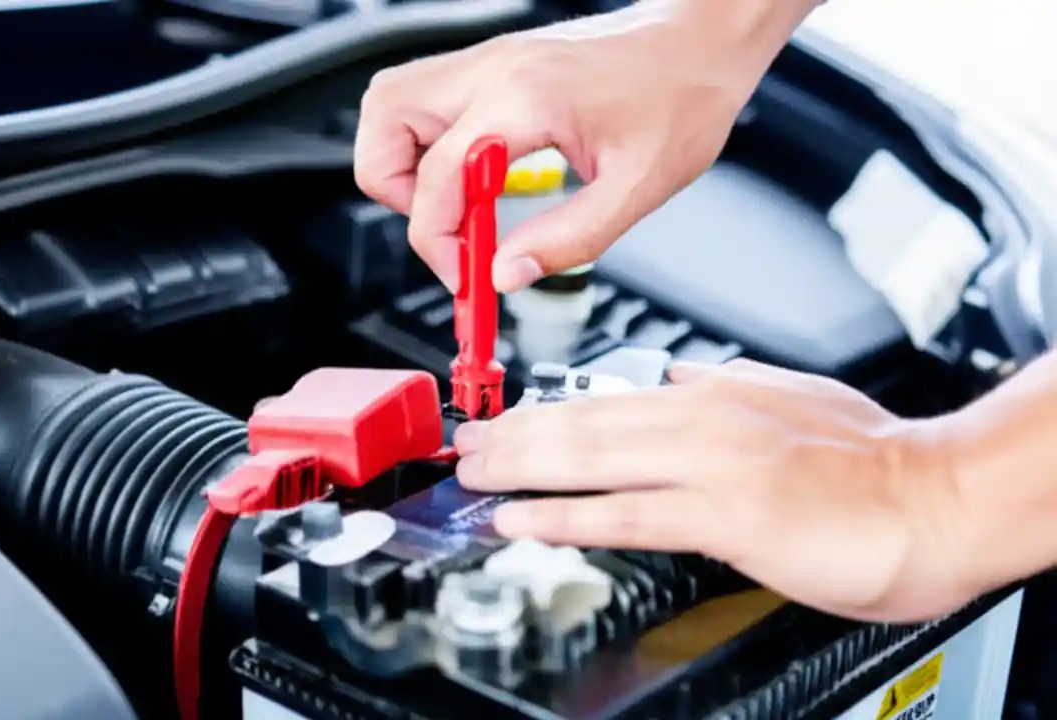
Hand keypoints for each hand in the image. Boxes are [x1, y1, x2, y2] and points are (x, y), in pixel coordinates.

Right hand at [353, 0, 817, 292]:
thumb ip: (568, 239)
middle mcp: (492, 68)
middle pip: (382, 122)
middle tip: (448, 230)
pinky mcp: (493, 64)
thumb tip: (507, 274)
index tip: (467, 275)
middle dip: (398, 194)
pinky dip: (426, 144)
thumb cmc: (683, 95)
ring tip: (453, 203)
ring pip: (389, 105)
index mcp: (525, 97)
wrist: (702, 40)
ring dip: (402, 164)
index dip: (440, 242)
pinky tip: (472, 174)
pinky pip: (423, 100)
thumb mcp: (638, 187)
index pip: (438, 177)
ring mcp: (487, 60)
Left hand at [452, 359, 973, 621]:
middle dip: (513, 436)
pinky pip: (627, 515)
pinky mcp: (726, 515)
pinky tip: (523, 520)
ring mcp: (709, 465)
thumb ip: (726, 388)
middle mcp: (702, 419)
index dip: (542, 414)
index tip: (501, 424)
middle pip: (583, 422)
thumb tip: (674, 378)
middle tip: (464, 447)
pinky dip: (564, 515)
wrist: (938, 497)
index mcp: (713, 393)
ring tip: (474, 476)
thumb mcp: (789, 397)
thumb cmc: (873, 459)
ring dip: (520, 468)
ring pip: (591, 457)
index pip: (606, 400)